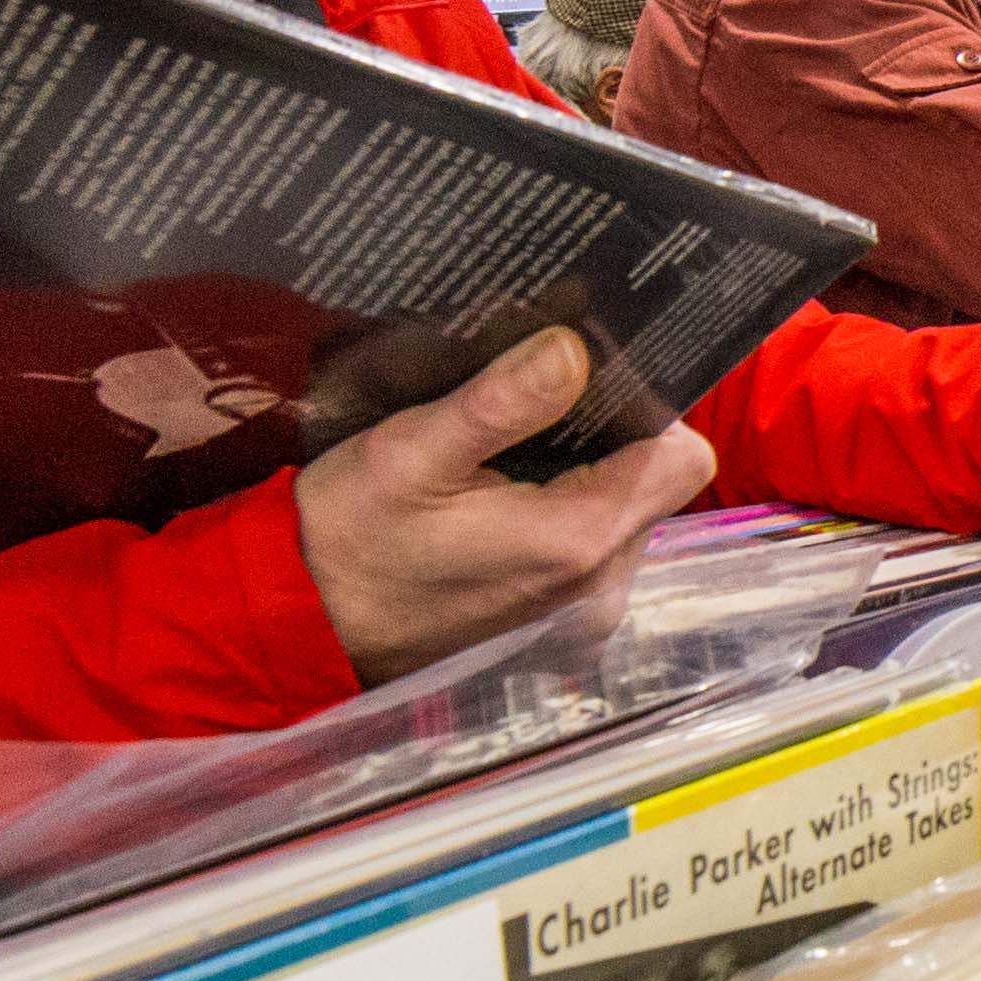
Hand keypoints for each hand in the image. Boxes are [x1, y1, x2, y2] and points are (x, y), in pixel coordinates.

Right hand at [295, 326, 716, 682]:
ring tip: (514, 455)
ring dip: (585, 482)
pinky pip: (590, 557)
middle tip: (542, 409)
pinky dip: (561, 522)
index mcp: (578, 541)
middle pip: (655, 487)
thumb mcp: (410, 453)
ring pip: (624, 520)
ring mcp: (579, 618)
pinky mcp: (556, 632)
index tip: (598, 378)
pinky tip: (503, 501)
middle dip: (612, 442)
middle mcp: (599, 589)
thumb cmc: (348, 540)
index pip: (680, 457)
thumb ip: (500, 402)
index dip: (651, 409)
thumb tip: (574, 347)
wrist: (299, 632)